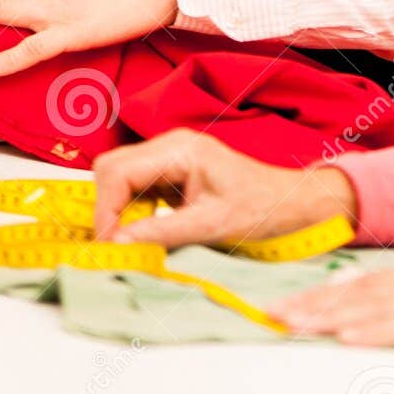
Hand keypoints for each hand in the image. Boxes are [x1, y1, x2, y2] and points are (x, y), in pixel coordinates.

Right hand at [92, 130, 356, 246]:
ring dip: (117, 211)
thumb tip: (116, 245)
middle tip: (117, 247)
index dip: (106, 211)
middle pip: (110, 169)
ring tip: (133, 243)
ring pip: (118, 178)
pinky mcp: (170, 172)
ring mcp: (169, 156)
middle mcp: (170, 145)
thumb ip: (161, 233)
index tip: (111, 248)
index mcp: (180, 148)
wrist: (287, 203)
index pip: (117, 172)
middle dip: (106, 209)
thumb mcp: (211, 226)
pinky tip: (146, 232)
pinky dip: (130, 212)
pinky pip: (134, 188)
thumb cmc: (259, 209)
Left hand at [270, 242, 393, 345]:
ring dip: (328, 315)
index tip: (301, 304)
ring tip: (292, 324)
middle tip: (275, 315)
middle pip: (363, 291)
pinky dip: (373, 327)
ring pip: (373, 304)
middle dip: (317, 304)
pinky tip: (347, 335)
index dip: (334, 294)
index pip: (374, 285)